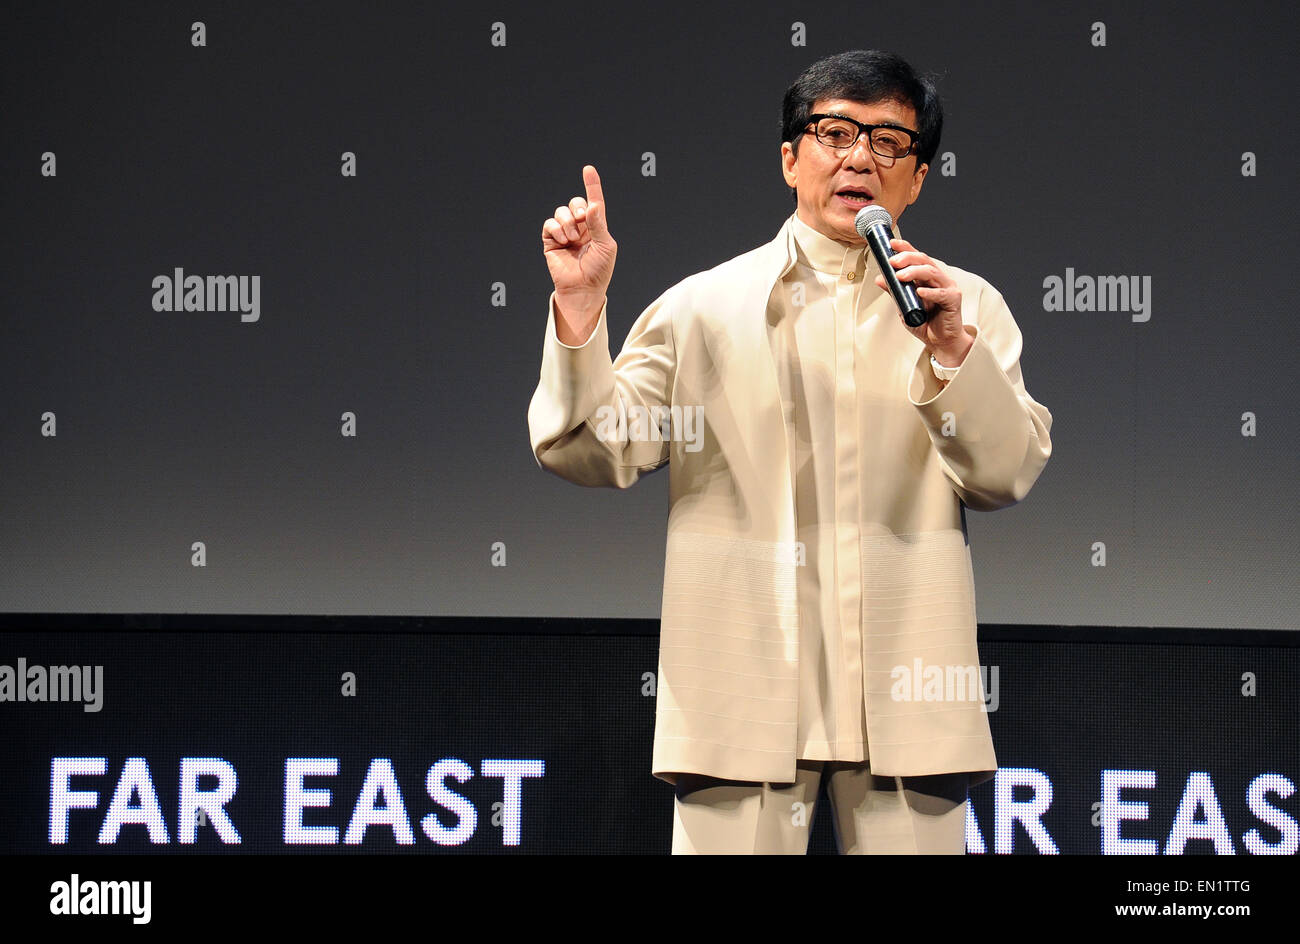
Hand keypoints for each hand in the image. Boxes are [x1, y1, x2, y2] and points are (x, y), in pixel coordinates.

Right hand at [542, 164, 616, 322]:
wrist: (583, 289)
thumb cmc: (599, 270)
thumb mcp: (605, 245)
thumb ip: (598, 224)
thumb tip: (591, 205)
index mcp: (596, 226)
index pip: (594, 201)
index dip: (592, 185)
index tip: (588, 169)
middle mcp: (580, 227)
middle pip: (575, 203)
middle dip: (579, 209)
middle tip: (582, 221)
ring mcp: (565, 233)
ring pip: (561, 212)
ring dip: (568, 223)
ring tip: (572, 239)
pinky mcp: (551, 241)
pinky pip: (550, 224)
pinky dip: (556, 230)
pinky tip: (563, 241)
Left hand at [873, 238, 970, 362]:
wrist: (940, 341)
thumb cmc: (925, 322)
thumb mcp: (904, 306)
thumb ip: (895, 292)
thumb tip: (880, 279)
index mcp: (926, 277)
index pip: (916, 258)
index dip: (905, 248)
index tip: (891, 244)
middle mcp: (937, 279)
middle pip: (924, 260)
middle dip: (907, 258)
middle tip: (893, 261)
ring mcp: (947, 287)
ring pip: (932, 272)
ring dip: (915, 272)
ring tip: (900, 276)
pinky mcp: (953, 300)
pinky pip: (941, 294)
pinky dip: (929, 292)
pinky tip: (919, 292)